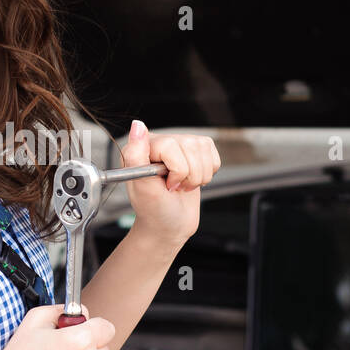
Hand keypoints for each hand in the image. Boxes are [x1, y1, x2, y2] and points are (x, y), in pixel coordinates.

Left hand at [120, 119, 219, 246]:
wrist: (169, 225)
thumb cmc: (153, 211)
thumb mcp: (142, 187)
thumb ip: (136, 155)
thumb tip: (137, 125)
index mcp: (140, 147)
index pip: (171, 145)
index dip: (176, 169)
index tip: (167, 185)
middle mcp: (158, 142)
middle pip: (191, 147)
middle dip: (188, 176)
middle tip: (173, 188)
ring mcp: (178, 145)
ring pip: (204, 150)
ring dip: (198, 177)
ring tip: (181, 186)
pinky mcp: (195, 152)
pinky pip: (213, 156)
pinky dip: (208, 174)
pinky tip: (191, 182)